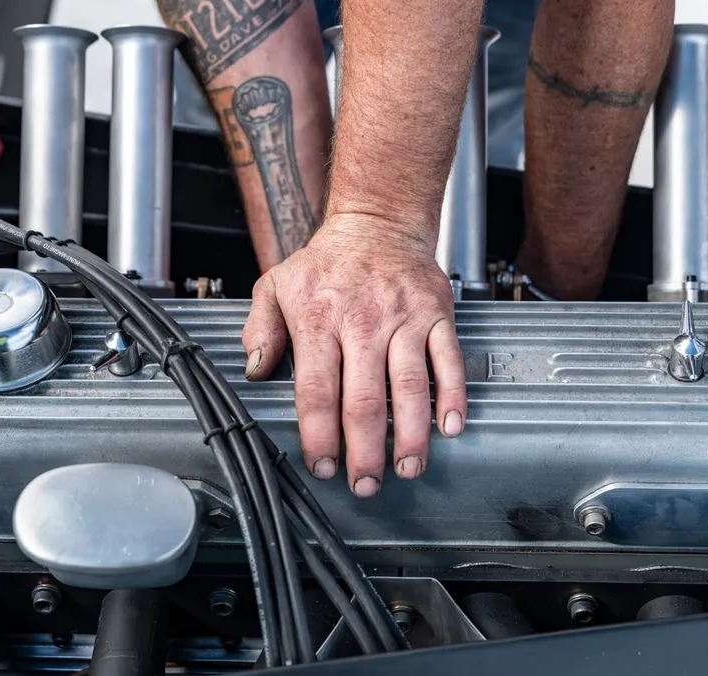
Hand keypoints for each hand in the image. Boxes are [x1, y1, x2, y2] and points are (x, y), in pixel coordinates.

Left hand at [241, 213, 466, 496]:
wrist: (379, 222)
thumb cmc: (327, 262)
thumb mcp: (276, 284)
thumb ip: (261, 330)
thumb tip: (254, 372)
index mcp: (319, 319)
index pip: (317, 389)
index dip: (319, 434)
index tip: (323, 466)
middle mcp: (363, 321)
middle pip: (365, 398)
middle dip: (365, 450)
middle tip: (365, 484)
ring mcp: (404, 318)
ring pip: (410, 385)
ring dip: (411, 434)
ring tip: (407, 468)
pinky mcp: (437, 314)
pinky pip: (449, 360)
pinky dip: (452, 396)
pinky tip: (449, 427)